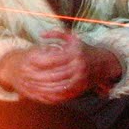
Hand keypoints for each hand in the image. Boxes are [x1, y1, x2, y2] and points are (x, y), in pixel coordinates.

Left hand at [0, 31, 122, 103]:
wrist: (103, 63)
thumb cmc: (83, 49)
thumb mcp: (72, 38)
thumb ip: (57, 34)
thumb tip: (41, 35)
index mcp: (74, 53)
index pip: (53, 59)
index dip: (38, 61)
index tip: (26, 62)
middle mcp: (78, 66)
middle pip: (54, 74)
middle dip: (38, 76)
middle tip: (25, 77)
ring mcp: (80, 78)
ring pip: (58, 85)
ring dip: (43, 87)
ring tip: (31, 86)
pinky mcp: (80, 87)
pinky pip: (64, 93)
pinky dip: (52, 94)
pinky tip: (42, 92)